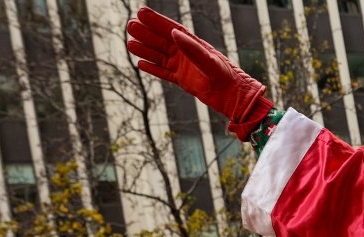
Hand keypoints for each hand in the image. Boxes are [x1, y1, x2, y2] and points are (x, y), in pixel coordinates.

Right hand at [126, 7, 272, 139]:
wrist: (233, 97)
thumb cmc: (226, 75)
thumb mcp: (210, 60)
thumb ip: (192, 48)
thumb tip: (173, 33)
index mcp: (194, 44)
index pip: (171, 29)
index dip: (156, 21)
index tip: (141, 12)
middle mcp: (187, 53)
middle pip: (161, 41)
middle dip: (146, 33)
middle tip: (130, 25)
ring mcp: (183, 67)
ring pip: (159, 56)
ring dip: (145, 50)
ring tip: (130, 43)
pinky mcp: (182, 80)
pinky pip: (164, 73)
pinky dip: (152, 68)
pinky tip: (140, 63)